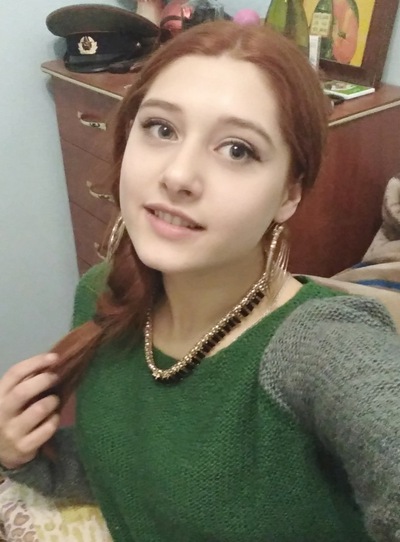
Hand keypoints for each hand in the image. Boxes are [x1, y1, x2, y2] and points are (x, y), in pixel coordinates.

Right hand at [0, 353, 59, 468]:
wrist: (2, 450)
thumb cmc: (11, 415)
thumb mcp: (10, 397)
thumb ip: (25, 381)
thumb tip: (51, 361)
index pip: (15, 373)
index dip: (36, 362)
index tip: (54, 357)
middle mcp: (1, 412)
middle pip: (23, 391)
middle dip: (44, 380)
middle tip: (56, 378)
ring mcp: (12, 431)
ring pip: (38, 409)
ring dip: (52, 401)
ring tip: (54, 401)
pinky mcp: (24, 447)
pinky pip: (47, 428)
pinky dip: (54, 420)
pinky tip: (53, 418)